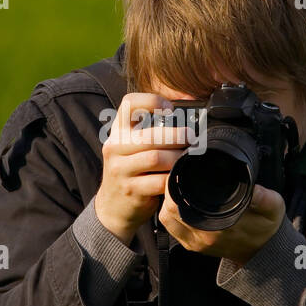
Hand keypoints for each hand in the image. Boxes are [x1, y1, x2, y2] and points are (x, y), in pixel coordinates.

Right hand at [94, 93, 194, 244]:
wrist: (112, 205)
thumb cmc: (132, 168)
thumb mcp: (133, 145)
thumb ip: (152, 127)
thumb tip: (189, 102)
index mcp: (118, 130)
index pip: (129, 103)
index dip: (152, 101)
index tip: (170, 109)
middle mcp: (115, 147)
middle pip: (150, 136)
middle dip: (177, 136)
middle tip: (193, 138)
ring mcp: (120, 170)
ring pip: (155, 158)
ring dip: (178, 158)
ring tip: (189, 157)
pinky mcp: (130, 190)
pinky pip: (158, 182)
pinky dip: (174, 179)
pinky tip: (181, 176)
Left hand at [158, 184, 285, 264]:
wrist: (263, 251)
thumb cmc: (266, 227)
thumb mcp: (273, 208)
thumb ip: (264, 198)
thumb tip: (255, 188)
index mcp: (219, 227)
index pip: (181, 205)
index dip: (175, 185)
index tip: (179, 169)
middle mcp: (204, 237)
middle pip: (169, 211)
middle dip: (169, 190)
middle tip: (176, 173)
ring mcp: (196, 243)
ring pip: (167, 219)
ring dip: (167, 202)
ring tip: (176, 186)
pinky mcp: (193, 245)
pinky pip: (171, 227)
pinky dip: (170, 213)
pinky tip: (178, 200)